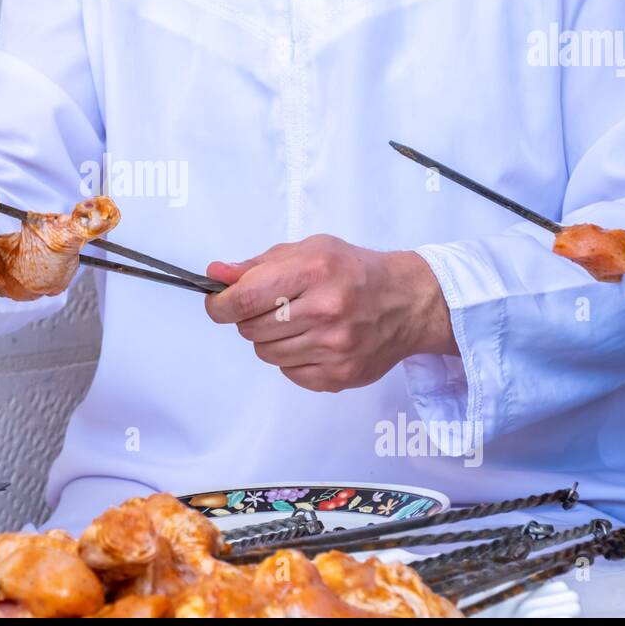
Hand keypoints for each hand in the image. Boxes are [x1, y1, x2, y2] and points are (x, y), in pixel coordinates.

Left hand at [204, 235, 456, 391]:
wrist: (408, 301)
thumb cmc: (355, 271)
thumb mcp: (309, 250)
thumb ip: (257, 265)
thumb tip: (216, 275)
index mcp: (314, 271)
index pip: (245, 298)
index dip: (221, 304)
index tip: (219, 303)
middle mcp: (325, 309)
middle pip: (251, 329)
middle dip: (249, 318)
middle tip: (271, 307)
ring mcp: (334, 347)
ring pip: (267, 353)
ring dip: (270, 339)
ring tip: (296, 322)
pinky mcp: (339, 375)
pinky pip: (289, 373)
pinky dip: (292, 358)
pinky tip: (312, 340)